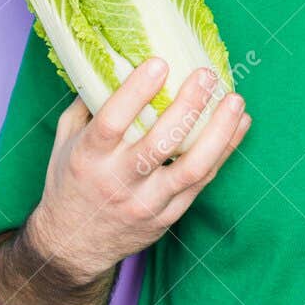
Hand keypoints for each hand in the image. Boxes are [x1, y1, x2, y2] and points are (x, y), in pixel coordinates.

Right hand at [26, 59, 249, 283]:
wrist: (71, 246)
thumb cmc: (70, 181)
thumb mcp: (65, 140)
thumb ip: (88, 102)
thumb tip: (115, 59)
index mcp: (88, 157)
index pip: (112, 122)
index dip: (137, 91)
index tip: (160, 62)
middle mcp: (117, 181)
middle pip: (159, 143)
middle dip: (189, 106)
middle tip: (207, 75)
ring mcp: (145, 203)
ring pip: (191, 168)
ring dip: (219, 132)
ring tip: (235, 101)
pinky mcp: (167, 217)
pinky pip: (202, 182)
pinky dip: (224, 151)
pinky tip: (238, 125)